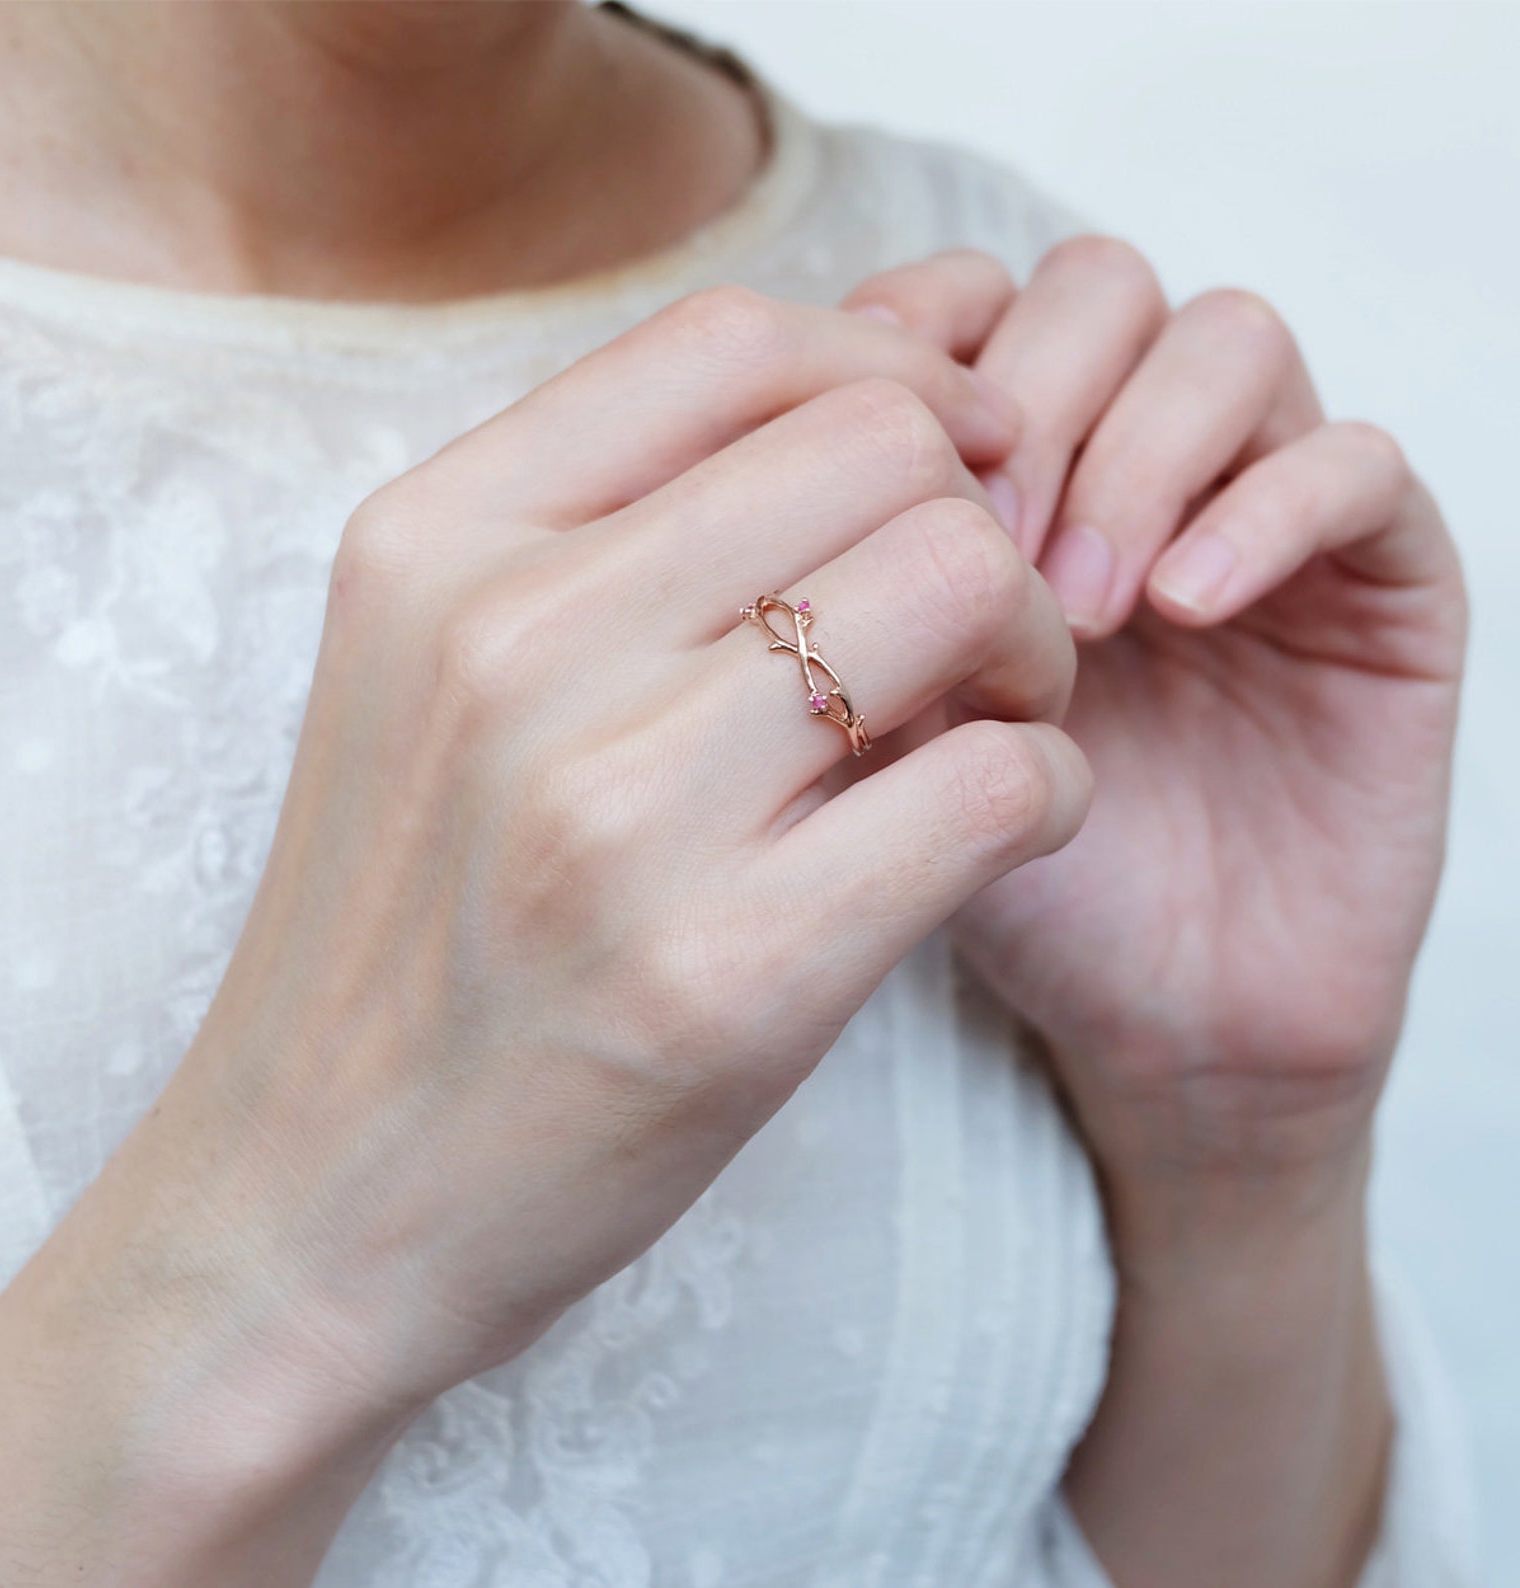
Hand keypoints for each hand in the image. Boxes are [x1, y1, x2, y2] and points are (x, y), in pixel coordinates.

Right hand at [0, 284, 1092, 1585]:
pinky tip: (1003, 826)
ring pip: (957, 586)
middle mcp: (511, 644)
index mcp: (433, 549)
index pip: (732, 346)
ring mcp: (612, 809)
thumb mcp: (431, 686)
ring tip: (997, 724)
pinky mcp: (726, 974)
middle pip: (877, 452)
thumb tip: (867, 435)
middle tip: (987, 629)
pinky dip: (1046, 787)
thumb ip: (604, 543)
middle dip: (984, 518)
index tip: (966, 447)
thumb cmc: (406, 939)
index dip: (895, 367)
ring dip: (1032, 648)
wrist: (316, 1200)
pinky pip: (995, 783)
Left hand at [846, 243, 1466, 1216]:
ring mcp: (1263, 509)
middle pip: (1092, 286)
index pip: (966, 303)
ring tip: (1077, 607)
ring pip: (1225, 338)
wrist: (1159, 1010)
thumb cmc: (1011, 876)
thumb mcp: (889, 732)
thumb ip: (851, 598)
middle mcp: (1138, 465)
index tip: (863, 481)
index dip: (912, 354)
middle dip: (1025, 398)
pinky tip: (1183, 608)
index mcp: (1015, 477)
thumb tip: (785, 481)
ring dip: (1135, 450)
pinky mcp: (1383, 580)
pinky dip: (1268, 509)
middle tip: (976, 546)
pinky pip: (1356, 464)